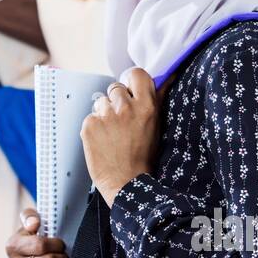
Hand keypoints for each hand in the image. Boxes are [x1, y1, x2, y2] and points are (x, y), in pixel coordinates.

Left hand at [80, 68, 160, 206]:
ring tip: (112, 134)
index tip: (131, 91)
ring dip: (105, 113)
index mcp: (146, 106)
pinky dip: (94, 127)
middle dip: (117, 101)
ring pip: (101, 102)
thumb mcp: (156, 126)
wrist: (125, 183)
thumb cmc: (144, 156)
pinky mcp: (89, 125)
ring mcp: (105, 115)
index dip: (131, 81)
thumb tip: (168, 76)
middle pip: (115, 87)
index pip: (136, 73)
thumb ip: (158, 99)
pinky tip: (103, 141)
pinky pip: (91, 116)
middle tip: (122, 121)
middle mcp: (125, 107)